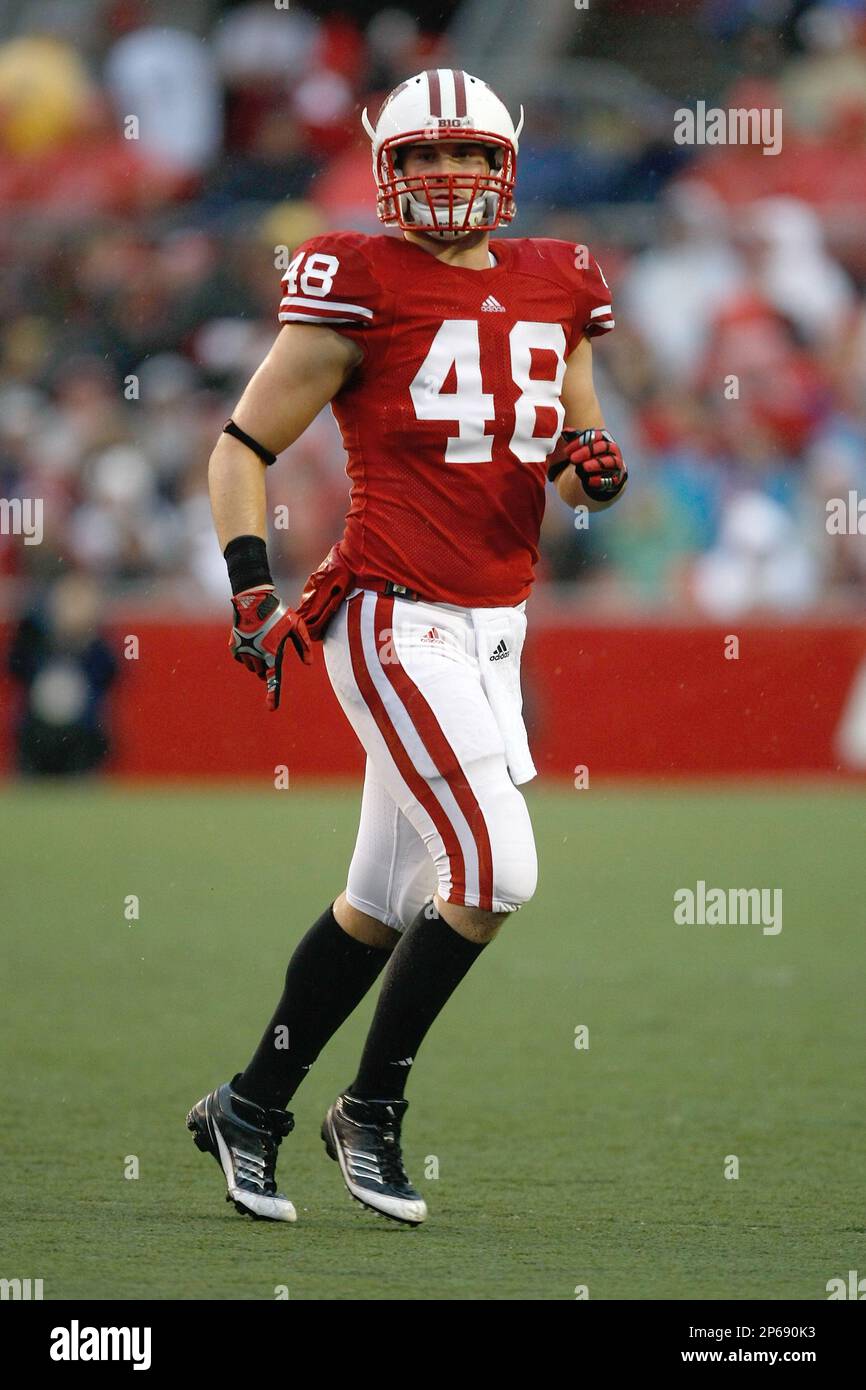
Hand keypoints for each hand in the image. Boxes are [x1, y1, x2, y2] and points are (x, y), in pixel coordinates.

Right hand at [229, 586, 311, 711]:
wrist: (253, 600)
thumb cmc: (278, 613)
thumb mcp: (296, 626)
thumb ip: (303, 645)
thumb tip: (308, 664)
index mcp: (272, 653)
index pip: (273, 679)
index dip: (272, 695)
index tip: (271, 709)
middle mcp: (256, 655)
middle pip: (261, 673)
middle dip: (266, 666)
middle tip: (270, 648)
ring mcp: (243, 651)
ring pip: (251, 666)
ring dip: (256, 660)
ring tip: (261, 640)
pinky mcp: (234, 646)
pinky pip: (241, 658)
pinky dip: (246, 653)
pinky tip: (251, 639)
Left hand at [548, 428, 626, 498]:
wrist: (605, 471)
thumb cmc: (591, 455)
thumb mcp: (583, 446)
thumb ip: (575, 438)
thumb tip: (565, 432)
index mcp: (604, 439)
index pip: (595, 435)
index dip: (581, 441)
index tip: (566, 451)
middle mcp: (612, 449)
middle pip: (603, 446)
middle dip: (587, 451)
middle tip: (572, 459)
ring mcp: (616, 463)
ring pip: (609, 461)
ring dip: (596, 464)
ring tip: (583, 467)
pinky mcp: (616, 477)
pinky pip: (611, 478)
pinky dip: (600, 479)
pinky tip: (589, 480)